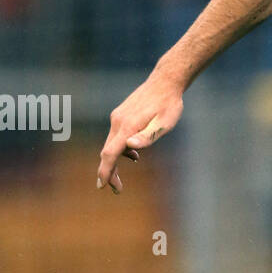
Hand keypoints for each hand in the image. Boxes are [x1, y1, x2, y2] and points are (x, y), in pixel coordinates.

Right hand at [96, 75, 183, 192]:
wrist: (165, 82)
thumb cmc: (169, 104)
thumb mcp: (165, 123)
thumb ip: (148, 136)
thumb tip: (131, 148)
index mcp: (127, 126)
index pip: (110, 153)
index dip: (105, 171)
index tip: (102, 186)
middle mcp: (118, 121)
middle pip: (107, 151)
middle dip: (109, 172)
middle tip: (117, 189)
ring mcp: (117, 118)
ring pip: (111, 144)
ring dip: (115, 161)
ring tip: (124, 176)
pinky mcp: (120, 115)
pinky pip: (116, 137)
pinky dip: (120, 149)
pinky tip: (133, 154)